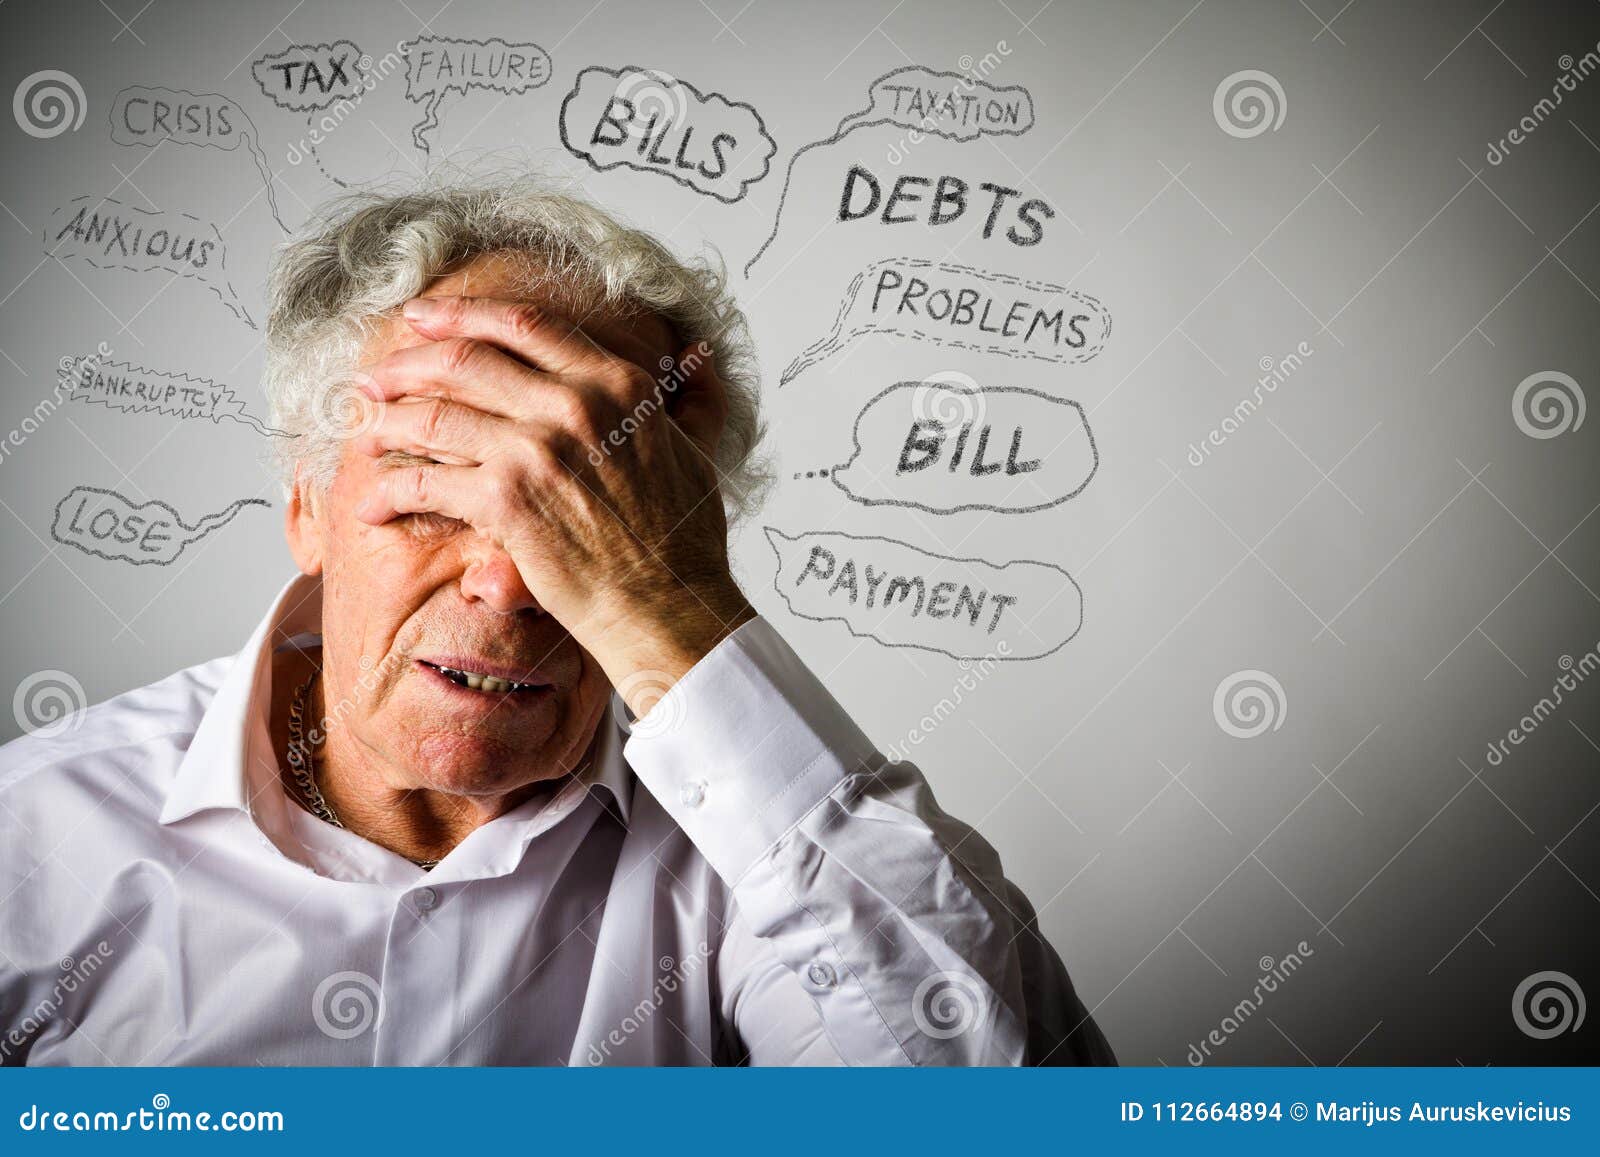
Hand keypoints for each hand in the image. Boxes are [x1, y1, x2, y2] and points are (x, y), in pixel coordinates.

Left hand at [350, 295, 755, 709]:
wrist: (668, 604)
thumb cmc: (683, 540)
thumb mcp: (697, 450)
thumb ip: (690, 399)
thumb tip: (697, 358)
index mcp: (616, 384)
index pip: (524, 326)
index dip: (462, 314)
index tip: (423, 317)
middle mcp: (573, 404)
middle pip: (464, 360)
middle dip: (406, 364)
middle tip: (375, 378)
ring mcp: (536, 450)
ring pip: (435, 415)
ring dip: (388, 422)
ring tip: (366, 433)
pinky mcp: (506, 501)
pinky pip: (427, 481)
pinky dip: (391, 491)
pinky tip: (375, 502)